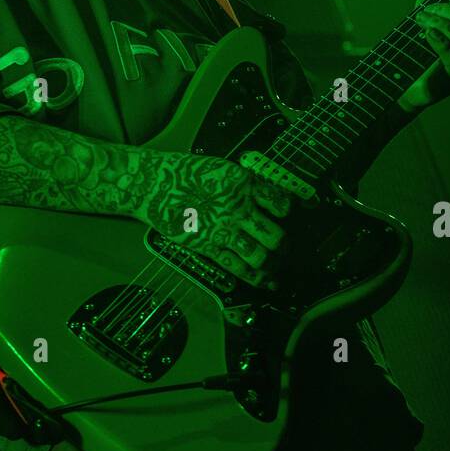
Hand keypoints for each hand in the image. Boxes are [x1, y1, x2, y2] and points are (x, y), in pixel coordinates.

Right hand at [132, 151, 290, 288]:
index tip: (293, 217)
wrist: (156, 184)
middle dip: (284, 246)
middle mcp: (238, 209)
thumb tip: (264, 197)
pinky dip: (253, 277)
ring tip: (276, 269)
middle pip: (274, 235)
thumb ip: (245, 185)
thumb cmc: (187, 173)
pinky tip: (263, 281)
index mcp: (244, 185)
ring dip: (272, 265)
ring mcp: (224, 230)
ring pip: (259, 256)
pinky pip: (237, 267)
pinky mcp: (208, 246)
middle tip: (286, 250)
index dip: (291, 212)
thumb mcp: (223, 170)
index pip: (280, 202)